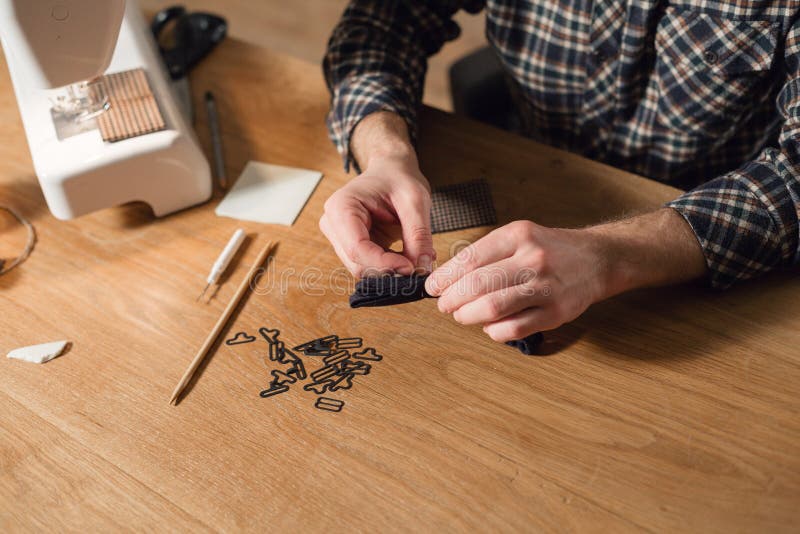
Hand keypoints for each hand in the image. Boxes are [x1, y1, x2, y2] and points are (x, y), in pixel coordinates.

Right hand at [319, 112, 435, 276]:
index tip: (412, 267)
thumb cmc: (399, 179)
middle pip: (357, 263)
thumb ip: (418, 235)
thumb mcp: (416, 201)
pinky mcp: (351, 246)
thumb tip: (422, 267)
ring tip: (415, 258)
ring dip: (390, 270)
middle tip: (418, 267)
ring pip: (363, 269)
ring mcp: (339, 237)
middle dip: (388, 270)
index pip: (357, 248)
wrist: (391, 170)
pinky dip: (390, 267)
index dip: (384, 263)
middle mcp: (333, 224)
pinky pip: (369, 266)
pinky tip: (407, 256)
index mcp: (341, 207)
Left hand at [424, 210, 706, 341]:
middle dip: (451, 299)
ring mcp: (545, 287)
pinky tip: (489, 326)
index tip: (433, 287)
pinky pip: (513, 328)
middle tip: (443, 306)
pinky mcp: (555, 313)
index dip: (445, 277)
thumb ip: (486, 254)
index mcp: (518, 235)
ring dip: (468, 316)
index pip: (470, 258)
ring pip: (492, 308)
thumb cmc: (550, 249)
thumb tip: (447, 278)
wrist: (598, 259)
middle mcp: (532, 259)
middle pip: (477, 285)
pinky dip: (493, 331)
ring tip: (461, 316)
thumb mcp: (519, 237)